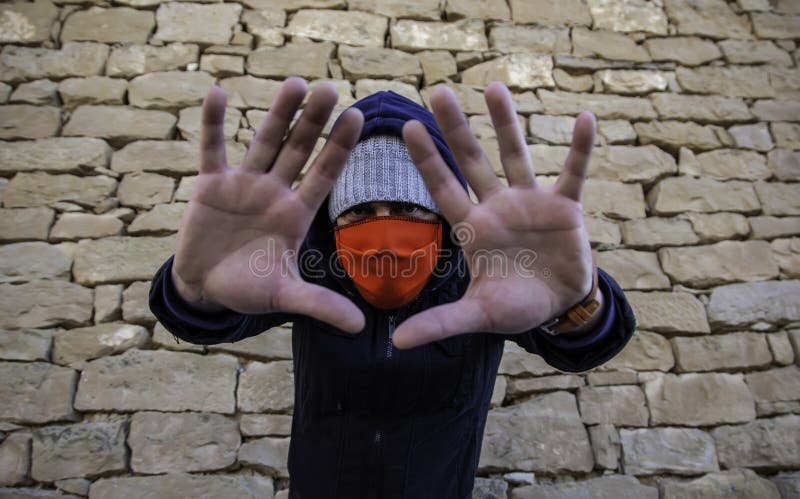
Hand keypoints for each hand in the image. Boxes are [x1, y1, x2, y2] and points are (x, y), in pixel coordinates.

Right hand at [171, 77, 365, 332]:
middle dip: (313, 121)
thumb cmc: (248, 289)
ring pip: (263, 142)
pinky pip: (211, 149)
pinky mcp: (209, 185)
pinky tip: (217, 92)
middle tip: (330, 87)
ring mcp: (242, 184)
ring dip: (277, 114)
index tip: (358, 117)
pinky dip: (213, 124)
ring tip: (294, 83)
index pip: (323, 175)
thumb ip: (319, 304)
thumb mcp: (283, 295)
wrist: (205, 289)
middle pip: (298, 150)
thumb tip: (361, 328)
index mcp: (295, 214)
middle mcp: (273, 192)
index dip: (339, 148)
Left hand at [393, 82, 599, 348]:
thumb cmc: (515, 306)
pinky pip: (574, 173)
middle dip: (456, 129)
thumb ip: (441, 323)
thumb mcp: (478, 313)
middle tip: (437, 92)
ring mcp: (531, 203)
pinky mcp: (566, 208)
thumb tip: (397, 344)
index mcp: (473, 229)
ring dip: (506, 123)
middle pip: (473, 162)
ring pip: (516, 155)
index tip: (406, 128)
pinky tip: (584, 119)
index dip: (427, 160)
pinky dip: (580, 149)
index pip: (444, 189)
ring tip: (493, 88)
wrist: (559, 307)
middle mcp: (498, 207)